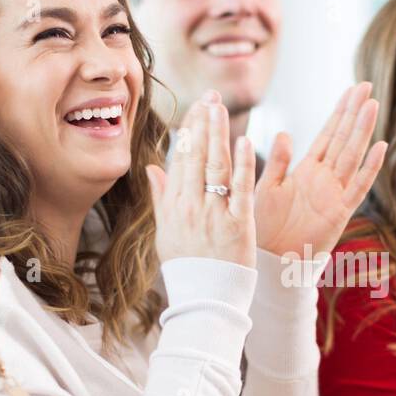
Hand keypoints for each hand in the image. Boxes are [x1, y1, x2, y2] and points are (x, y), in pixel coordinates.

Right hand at [147, 91, 255, 267]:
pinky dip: (242, 163)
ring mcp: (213, 215)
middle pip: (195, 156)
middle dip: (203, 123)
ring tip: (221, 107)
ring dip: (217, 133)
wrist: (205, 300)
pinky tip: (243, 140)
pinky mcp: (238, 225)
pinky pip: (240, 189)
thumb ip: (161, 198)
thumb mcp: (165, 233)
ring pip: (214, 166)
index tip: (197, 106)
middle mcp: (190, 207)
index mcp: (173, 206)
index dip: (189, 130)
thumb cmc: (187, 268)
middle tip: (211, 95)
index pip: (180, 158)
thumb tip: (152, 168)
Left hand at [253, 82, 387, 258]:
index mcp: (308, 170)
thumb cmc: (265, 227)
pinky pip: (357, 187)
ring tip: (372, 105)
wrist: (270, 261)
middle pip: (344, 139)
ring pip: (352, 156)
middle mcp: (325, 178)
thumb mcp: (267, 188)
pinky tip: (381, 147)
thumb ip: (278, 162)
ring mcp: (335, 194)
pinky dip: (369, 168)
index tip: (353, 90)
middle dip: (354, 113)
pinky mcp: (339, 213)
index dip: (340, 112)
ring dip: (362, 131)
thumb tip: (284, 133)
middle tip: (367, 86)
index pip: (328, 134)